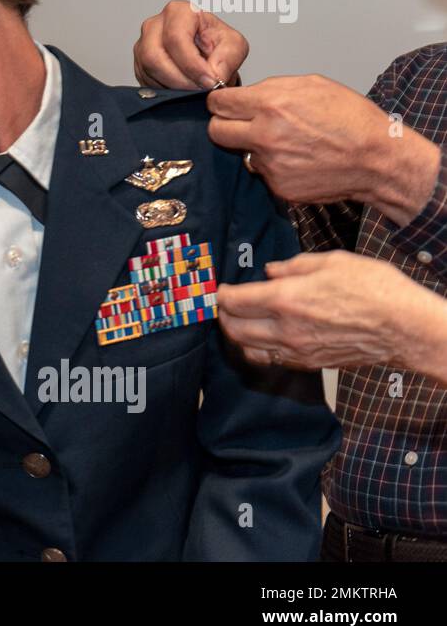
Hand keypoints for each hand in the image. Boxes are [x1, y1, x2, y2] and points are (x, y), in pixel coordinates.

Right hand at [134, 0, 248, 89]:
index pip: (176, 38)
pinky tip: (181, 91)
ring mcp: (142, 44)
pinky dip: (164, 91)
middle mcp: (155, 25)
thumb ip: (228, 58)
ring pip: (147, 71)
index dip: (191, 64)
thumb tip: (213, 75)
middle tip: (198, 91)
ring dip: (171, 87)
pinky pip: (145, 81)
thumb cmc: (217, 44)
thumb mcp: (234, 46)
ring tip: (193, 92)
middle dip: (178, 79)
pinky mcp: (138, 64)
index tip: (208, 82)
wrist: (206, 55)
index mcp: (179, 12)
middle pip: (154, 55)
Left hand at [207, 74, 440, 221]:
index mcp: (271, 104)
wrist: (376, 160)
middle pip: (216, 131)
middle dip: (224, 125)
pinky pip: (261, 171)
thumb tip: (248, 94)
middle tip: (241, 124)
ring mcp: (269, 164)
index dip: (221, 103)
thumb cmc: (351, 120)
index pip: (218, 103)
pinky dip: (273, 166)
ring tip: (284, 142)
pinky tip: (297, 159)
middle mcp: (264, 135)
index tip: (225, 105)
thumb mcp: (313, 85)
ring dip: (253, 147)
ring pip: (240, 152)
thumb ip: (273, 88)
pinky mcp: (277, 185)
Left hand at [218, 252, 446, 379]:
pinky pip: (272, 360)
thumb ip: (293, 266)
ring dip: (237, 335)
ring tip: (239, 322)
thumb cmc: (374, 288)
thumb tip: (270, 271)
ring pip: (248, 349)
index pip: (235, 301)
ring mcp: (297, 350)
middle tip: (224, 305)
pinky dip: (258, 350)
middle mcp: (285, 328)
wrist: (405, 328)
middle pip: (234, 328)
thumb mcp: (332, 262)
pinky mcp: (310, 363)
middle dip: (223, 316)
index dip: (221, 294)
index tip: (220, 289)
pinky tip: (263, 339)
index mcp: (285, 298)